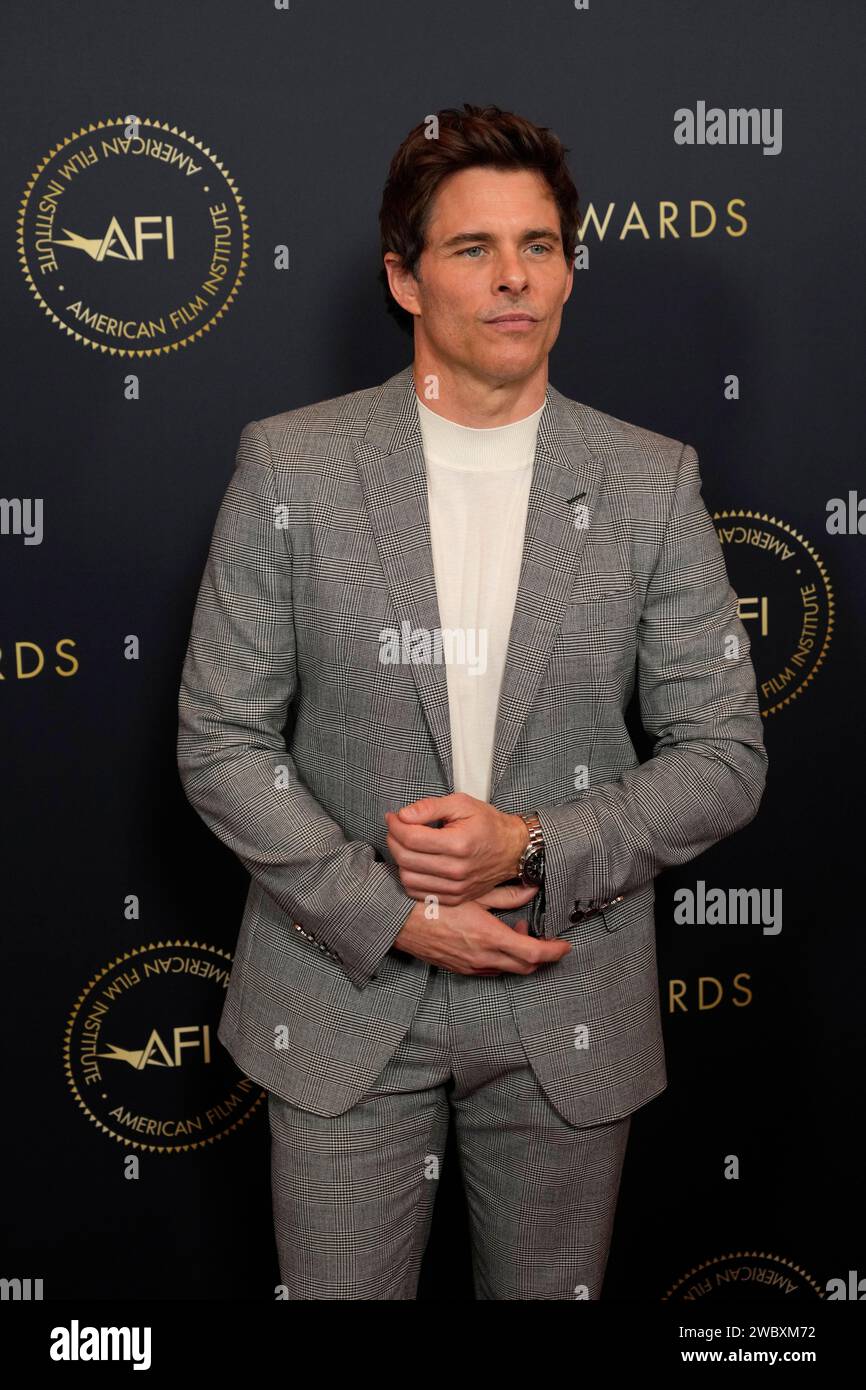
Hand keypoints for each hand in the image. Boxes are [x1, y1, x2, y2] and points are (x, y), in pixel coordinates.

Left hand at [385, 793, 528, 905]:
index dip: (395, 825)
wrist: (513, 850)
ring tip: (404, 845)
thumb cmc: (488, 824)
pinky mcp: (455, 898)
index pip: (412, 838)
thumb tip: (403, 815)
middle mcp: (456, 870)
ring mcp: (456, 888)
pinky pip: (419, 893)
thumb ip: (430, 807)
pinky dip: (410, 878)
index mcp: (459, 844)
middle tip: (395, 828)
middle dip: (393, 840)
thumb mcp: (462, 804)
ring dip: (399, 860)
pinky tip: (414, 863)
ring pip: (408, 879)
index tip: (393, 817)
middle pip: (406, 859)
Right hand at [393, 886, 569, 975]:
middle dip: (541, 955)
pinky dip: (500, 959)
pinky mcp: (458, 969)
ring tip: (515, 930)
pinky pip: (489, 969)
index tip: (564, 946)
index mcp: (489, 938)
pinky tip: (493, 939)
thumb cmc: (432, 902)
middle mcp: (482, 958)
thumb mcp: (472, 894)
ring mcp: (470, 966)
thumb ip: (506, 895)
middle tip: (544, 938)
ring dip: (518, 956)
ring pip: (507, 969)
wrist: (397, 920)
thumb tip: (531, 889)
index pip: (534, 954)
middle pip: (525, 967)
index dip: (554, 952)